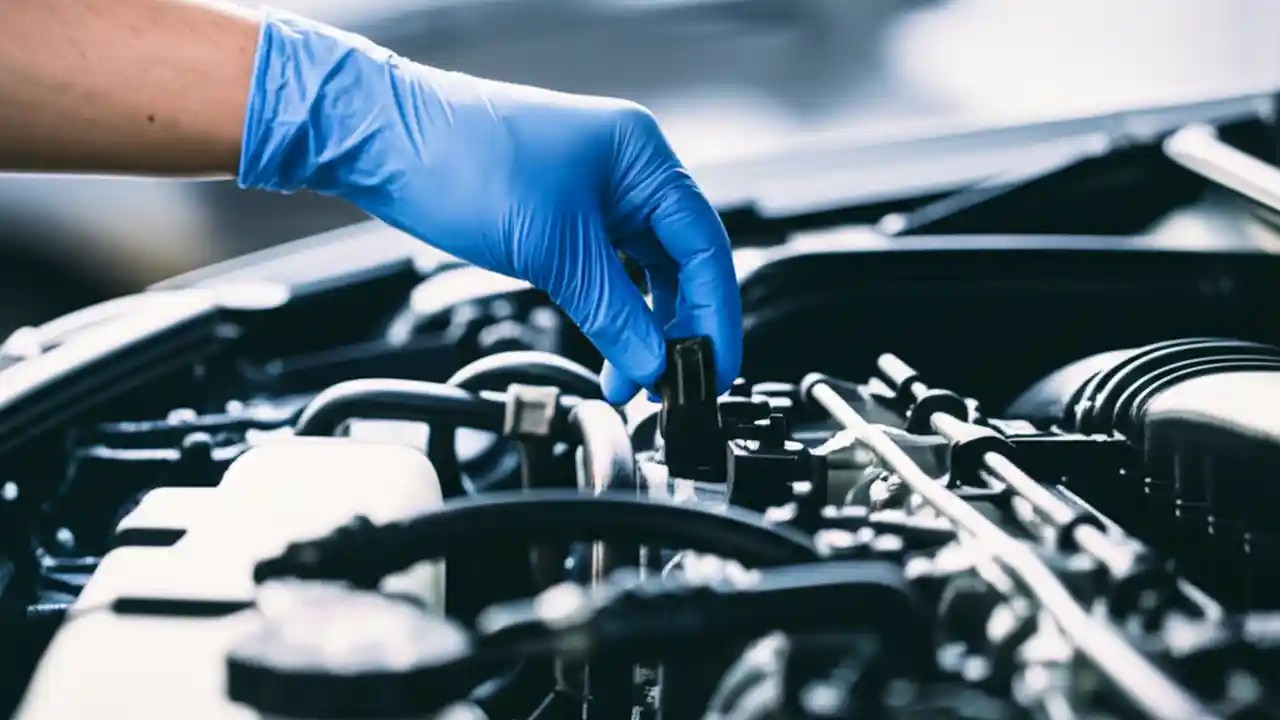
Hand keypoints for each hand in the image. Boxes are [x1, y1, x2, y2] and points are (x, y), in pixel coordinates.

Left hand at [237, 12, 741, 402]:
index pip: (704, 245)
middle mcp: (625, 171)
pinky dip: (612, 313)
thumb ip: (611, 311)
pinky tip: (610, 347)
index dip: (714, 313)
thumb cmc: (459, 160)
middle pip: (680, 262)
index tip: (712, 366)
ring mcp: (594, 193)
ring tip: (636, 378)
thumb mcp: (551, 247)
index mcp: (640, 156)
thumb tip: (653, 361)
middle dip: (679, 327)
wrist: (382, 144)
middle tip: (676, 382)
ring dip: (644, 328)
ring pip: (644, 273)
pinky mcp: (562, 217)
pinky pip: (608, 273)